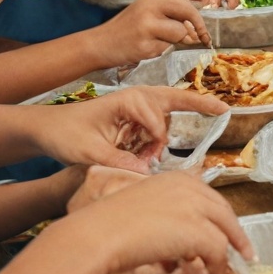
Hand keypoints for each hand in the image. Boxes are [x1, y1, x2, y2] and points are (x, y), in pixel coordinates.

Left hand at [32, 86, 227, 173]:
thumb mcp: (90, 153)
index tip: (148, 159)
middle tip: (224, 110)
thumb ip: (121, 163)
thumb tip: (147, 175)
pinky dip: (158, 137)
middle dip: (200, 104)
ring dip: (165, 134)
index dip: (156, 143)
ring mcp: (137, 105)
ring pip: (167, 114)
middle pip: (176, 98)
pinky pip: (157, 123)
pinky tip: (148, 152)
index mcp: (128, 100)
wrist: (48, 128)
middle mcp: (137, 97)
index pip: (158, 120)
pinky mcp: (134, 115)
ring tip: (152, 155)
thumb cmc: (66, 134)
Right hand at [58, 168, 253, 273]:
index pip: (210, 197)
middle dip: (235, 235)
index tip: (228, 231)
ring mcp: (196, 209)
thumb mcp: (143, 205)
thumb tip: (180, 233)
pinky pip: (219, 251)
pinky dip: (217, 266)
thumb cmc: (108, 224)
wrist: (97, 234)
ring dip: (224, 256)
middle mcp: (191, 188)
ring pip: (226, 233)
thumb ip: (166, 212)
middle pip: (225, 212)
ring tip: (219, 273)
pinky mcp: (198, 231)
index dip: (221, 218)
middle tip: (243, 253)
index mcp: (177, 178)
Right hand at [83, 0, 208, 66]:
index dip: (197, 16)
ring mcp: (147, 25)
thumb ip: (169, 11)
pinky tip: (148, 49)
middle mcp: (150, 7)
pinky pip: (167, 48)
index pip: (185, 1)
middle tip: (199, 39)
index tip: (202, 28)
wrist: (99, 44)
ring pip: (181, 33)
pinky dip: (163, 51)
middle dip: (197, 28)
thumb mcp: (146, 11)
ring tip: (159, 43)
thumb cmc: (126, 29)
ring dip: (176, 42)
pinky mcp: (145, 44)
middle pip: (188, 13)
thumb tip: (196, 20)